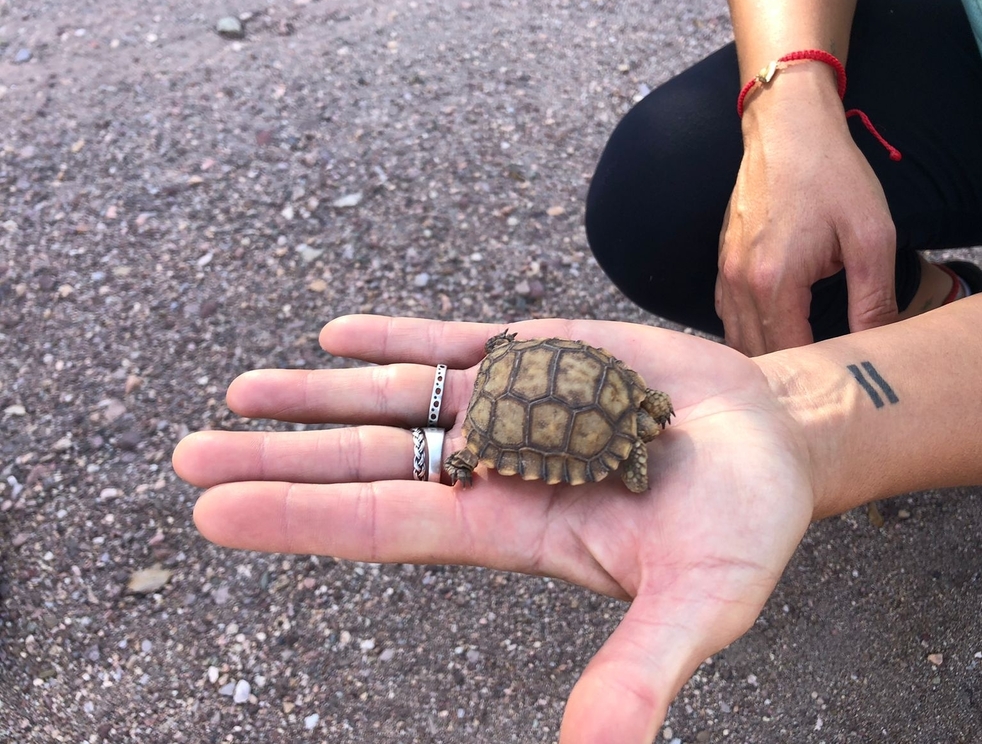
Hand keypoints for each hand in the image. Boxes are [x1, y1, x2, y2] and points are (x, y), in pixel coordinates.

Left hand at [173, 315, 815, 743]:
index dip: (302, 516)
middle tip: (186, 459)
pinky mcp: (539, 355)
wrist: (773, 441)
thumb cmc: (742, 525)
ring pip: (398, 401)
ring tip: (240, 391)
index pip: (390, 523)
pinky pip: (452, 346)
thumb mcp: (703, 601)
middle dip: (282, 457)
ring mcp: (512, 408)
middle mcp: (496, 470)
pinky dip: (396, 338)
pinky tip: (336, 336)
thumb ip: (642, 667)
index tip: (213, 511)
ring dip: (319, 394)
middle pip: (370, 462)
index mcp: (516, 528)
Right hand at [715, 70, 897, 355]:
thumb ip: (873, 298)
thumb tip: (876, 344)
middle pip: (757, 354)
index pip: (789, 353)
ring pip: (736, 339)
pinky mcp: (722, 263)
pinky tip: (774, 333)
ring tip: (799, 366)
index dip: (814, 374)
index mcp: (775, 281)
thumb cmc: (831, 175)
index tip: (839, 380)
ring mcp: (725, 273)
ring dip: (764, 356)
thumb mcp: (870, 235)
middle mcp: (740, 283)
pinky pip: (727, 316)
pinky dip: (747, 333)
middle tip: (821, 382)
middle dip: (787, 372)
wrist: (787, 129)